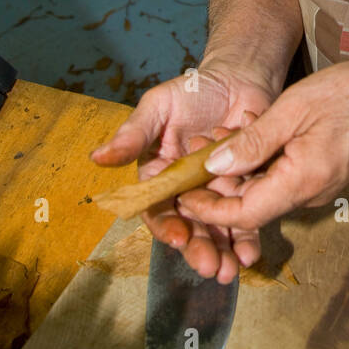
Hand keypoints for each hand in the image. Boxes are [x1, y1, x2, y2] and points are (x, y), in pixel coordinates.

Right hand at [90, 64, 274, 282]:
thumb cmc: (192, 90)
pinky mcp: (246, 189)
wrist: (237, 78)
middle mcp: (186, 191)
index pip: (157, 207)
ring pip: (218, 228)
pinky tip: (251, 254)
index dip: (165, 225)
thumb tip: (97, 158)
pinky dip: (249, 237)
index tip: (177, 237)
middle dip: (199, 248)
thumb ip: (133, 134)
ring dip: (223, 251)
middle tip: (210, 267)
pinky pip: (247, 215)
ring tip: (230, 270)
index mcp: (160, 176)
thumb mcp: (159, 107)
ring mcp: (217, 193)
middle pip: (190, 226)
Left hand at [173, 57, 348, 233]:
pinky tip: (249, 136)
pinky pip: (283, 181)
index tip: (181, 194)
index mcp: (302, 181)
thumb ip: (252, 143)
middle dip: (217, 186)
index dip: (208, 210)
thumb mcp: (293, 109)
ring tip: (216, 140)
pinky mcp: (323, 178)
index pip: (244, 215)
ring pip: (266, 192)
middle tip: (194, 153)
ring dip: (237, 172)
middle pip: (251, 206)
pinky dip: (259, 166)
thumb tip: (213, 168)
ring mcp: (319, 188)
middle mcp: (310, 195)